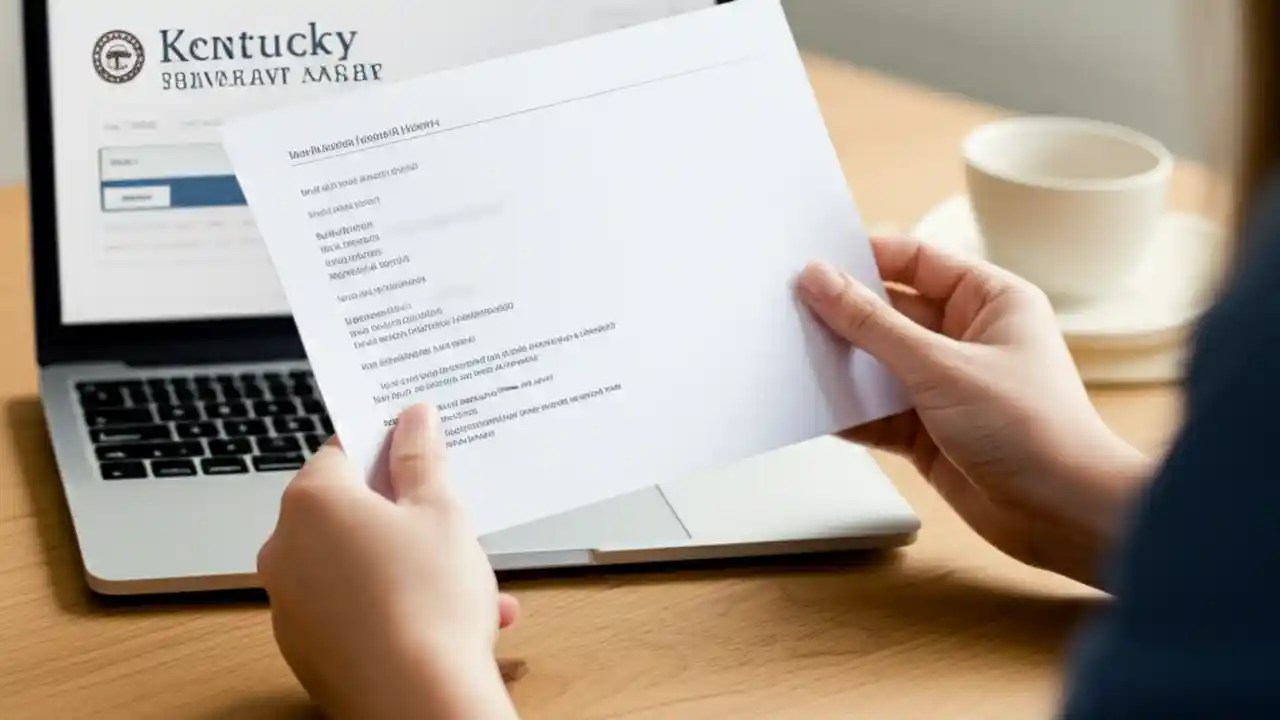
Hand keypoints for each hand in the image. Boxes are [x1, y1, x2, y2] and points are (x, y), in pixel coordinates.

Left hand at [258, 405, 519, 719]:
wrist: (418, 704)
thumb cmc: (429, 604)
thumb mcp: (442, 513)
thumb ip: (422, 458)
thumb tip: (413, 418)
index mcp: (313, 502)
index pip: (343, 449)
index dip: (388, 446)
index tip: (422, 449)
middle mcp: (286, 548)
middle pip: (349, 509)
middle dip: (405, 513)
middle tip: (453, 521)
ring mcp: (290, 602)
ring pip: (358, 563)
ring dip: (410, 565)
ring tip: (470, 585)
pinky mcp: (306, 646)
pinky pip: (354, 608)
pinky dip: (395, 605)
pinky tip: (450, 621)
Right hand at [798, 237, 1150, 587]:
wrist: (1063, 516)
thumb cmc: (1036, 432)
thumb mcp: (941, 367)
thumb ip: (873, 324)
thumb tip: (821, 280)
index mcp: (990, 301)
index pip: (916, 260)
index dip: (865, 259)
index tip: (814, 264)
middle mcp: (967, 338)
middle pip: (889, 312)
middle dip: (843, 314)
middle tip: (790, 310)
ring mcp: (945, 386)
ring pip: (877, 363)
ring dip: (841, 363)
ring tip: (793, 356)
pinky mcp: (927, 431)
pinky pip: (874, 409)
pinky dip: (846, 409)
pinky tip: (812, 405)